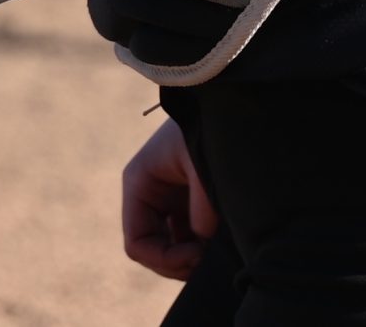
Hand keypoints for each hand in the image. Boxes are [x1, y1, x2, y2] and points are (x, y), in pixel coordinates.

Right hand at [121, 117, 215, 279]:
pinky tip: (223, 242)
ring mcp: (168, 200)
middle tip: (212, 261)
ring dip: (193, 257)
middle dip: (180, 263)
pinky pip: (188, 238)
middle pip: (153, 251)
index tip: (198, 257)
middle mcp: (149, 195)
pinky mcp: (188, 202)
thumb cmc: (209, 125)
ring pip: (171, 249)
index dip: (165, 260)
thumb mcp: (203, 161)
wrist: (228, 102)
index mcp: (140, 183)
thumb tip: (202, 239)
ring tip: (220, 250)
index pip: (137, 243)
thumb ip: (202, 204)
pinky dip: (203, 248)